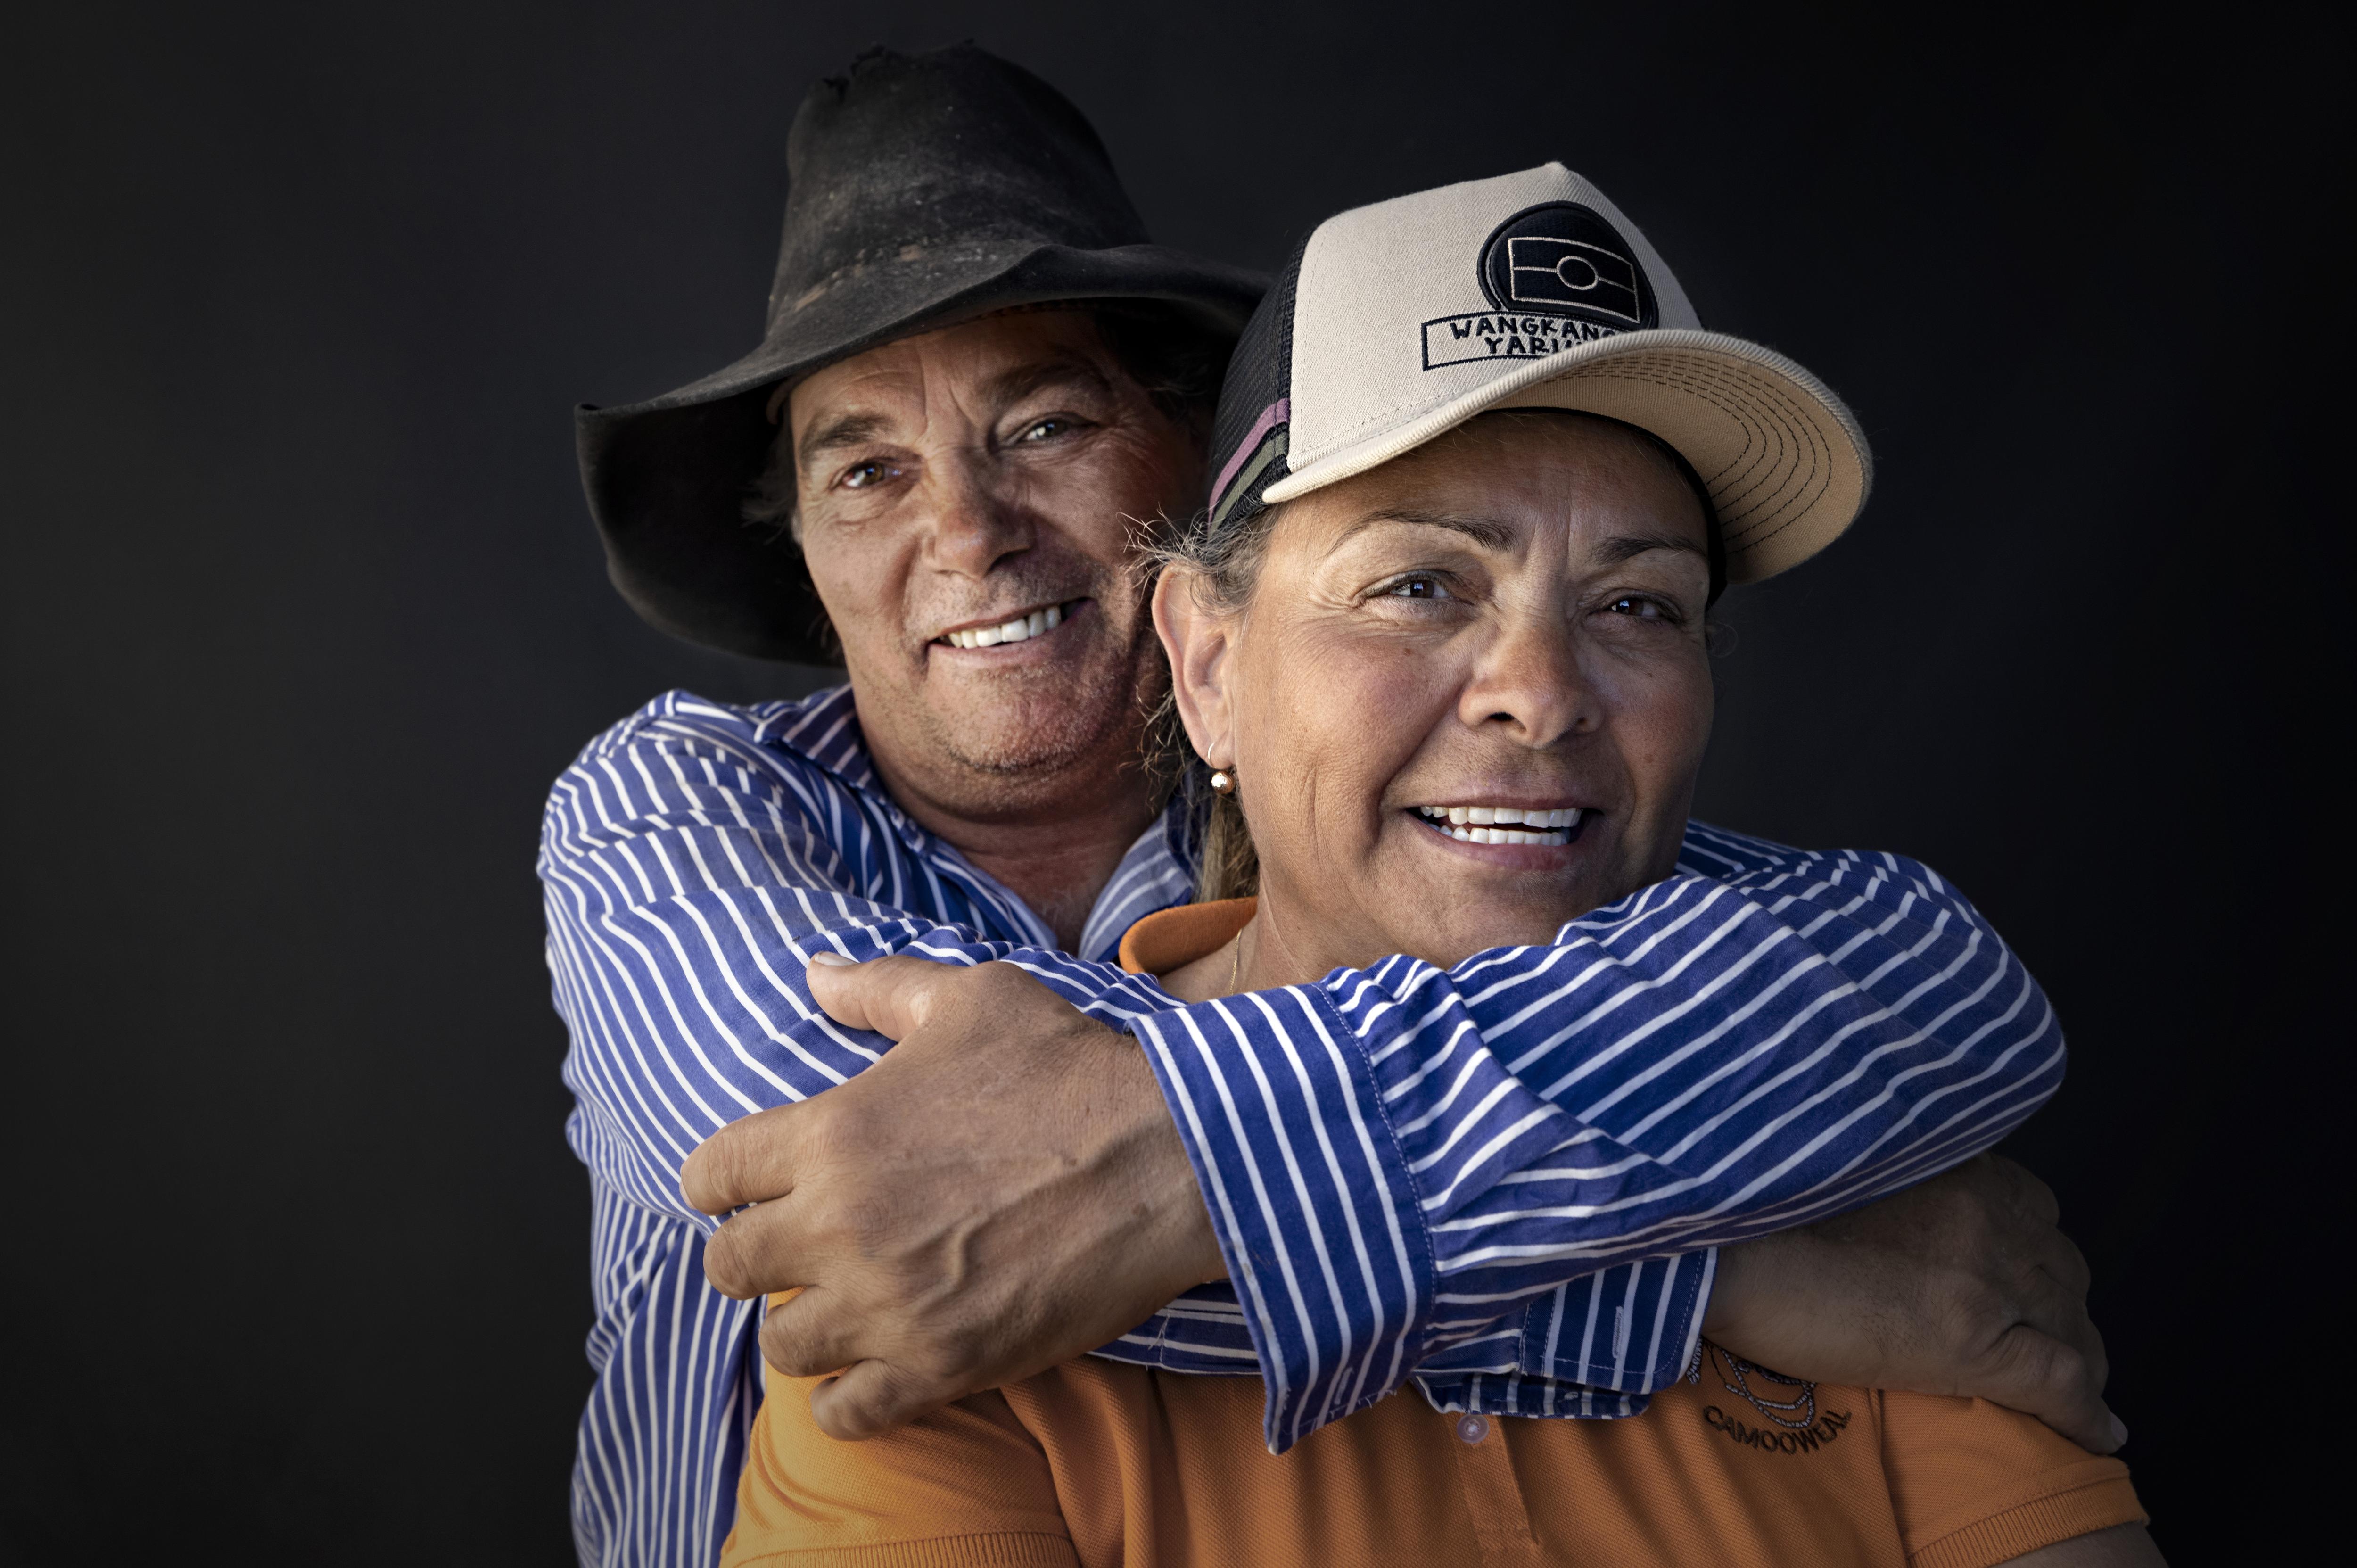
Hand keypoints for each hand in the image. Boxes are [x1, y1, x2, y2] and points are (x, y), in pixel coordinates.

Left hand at [679, 955, 1224, 1440]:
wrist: (1168, 1158)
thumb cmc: (1070, 1069)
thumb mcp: (973, 999)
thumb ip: (881, 987)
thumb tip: (815, 971)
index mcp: (832, 1132)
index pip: (711, 1175)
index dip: (721, 1182)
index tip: (745, 1189)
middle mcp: (841, 1224)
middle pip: (729, 1268)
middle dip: (753, 1257)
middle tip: (796, 1250)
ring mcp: (888, 1304)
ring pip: (783, 1346)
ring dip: (804, 1327)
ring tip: (841, 1308)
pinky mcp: (941, 1365)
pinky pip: (847, 1413)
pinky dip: (848, 1400)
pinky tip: (872, 1370)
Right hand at [1702, 1153, 2122, 1453]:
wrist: (1720, 1244)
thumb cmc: (1751, 1204)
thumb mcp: (1833, 1165)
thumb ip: (1882, 1176)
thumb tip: (1883, 1208)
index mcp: (1950, 1163)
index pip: (2031, 1208)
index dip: (2036, 1252)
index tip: (2021, 1279)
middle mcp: (1981, 1210)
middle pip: (2059, 1267)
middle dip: (2061, 1306)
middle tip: (2041, 1339)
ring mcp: (1982, 1275)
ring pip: (2073, 1325)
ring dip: (2080, 1357)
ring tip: (2073, 1390)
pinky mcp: (1971, 1339)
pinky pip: (2062, 1383)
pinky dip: (2088, 1415)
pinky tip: (2101, 1436)